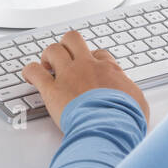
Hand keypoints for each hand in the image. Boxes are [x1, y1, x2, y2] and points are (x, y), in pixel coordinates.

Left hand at [21, 30, 149, 128]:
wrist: (109, 127)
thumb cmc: (125, 119)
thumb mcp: (138, 104)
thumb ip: (131, 96)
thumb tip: (131, 99)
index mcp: (108, 70)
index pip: (98, 54)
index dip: (92, 59)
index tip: (90, 69)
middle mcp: (87, 67)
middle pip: (74, 40)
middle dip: (67, 46)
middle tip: (65, 58)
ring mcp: (68, 75)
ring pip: (53, 49)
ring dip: (48, 56)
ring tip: (46, 66)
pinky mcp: (51, 89)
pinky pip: (34, 71)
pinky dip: (29, 71)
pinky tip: (29, 76)